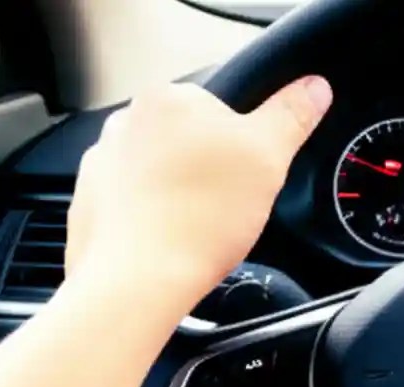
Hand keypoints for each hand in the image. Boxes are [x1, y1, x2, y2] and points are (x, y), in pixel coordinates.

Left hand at [65, 77, 332, 318]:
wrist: (139, 280)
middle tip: (229, 206)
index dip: (244, 146)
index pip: (221, 109)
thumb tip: (314, 89)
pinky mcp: (89, 202)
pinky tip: (171, 240)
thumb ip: (292, 115)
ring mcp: (102, 162)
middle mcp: (126, 121)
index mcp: (170, 97)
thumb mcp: (269, 157)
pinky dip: (152, 219)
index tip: (249, 177)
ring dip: (180, 194)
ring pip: (160, 173)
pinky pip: (133, 204)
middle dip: (210, 170)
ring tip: (199, 228)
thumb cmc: (201, 216)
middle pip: (188, 140)